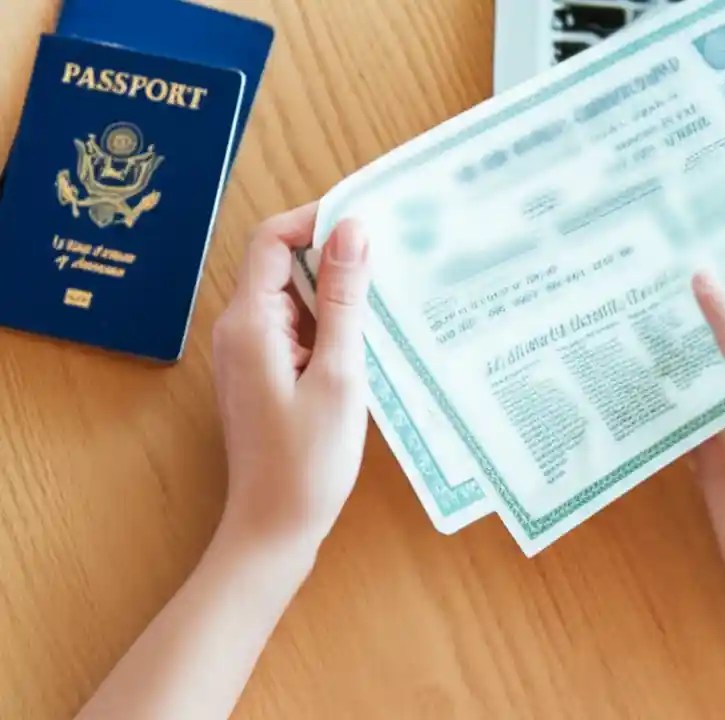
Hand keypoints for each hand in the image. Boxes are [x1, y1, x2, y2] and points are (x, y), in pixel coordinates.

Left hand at [212, 203, 371, 554]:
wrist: (275, 528)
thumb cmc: (309, 460)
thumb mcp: (339, 374)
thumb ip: (343, 300)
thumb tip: (352, 229)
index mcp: (250, 323)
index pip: (272, 239)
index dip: (316, 219)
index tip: (370, 219)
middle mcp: (240, 329)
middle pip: (280, 263)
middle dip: (333, 252)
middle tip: (393, 256)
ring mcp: (249, 353)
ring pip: (291, 296)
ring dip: (335, 290)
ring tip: (390, 295)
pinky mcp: (263, 373)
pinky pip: (295, 327)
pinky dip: (328, 321)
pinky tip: (368, 336)